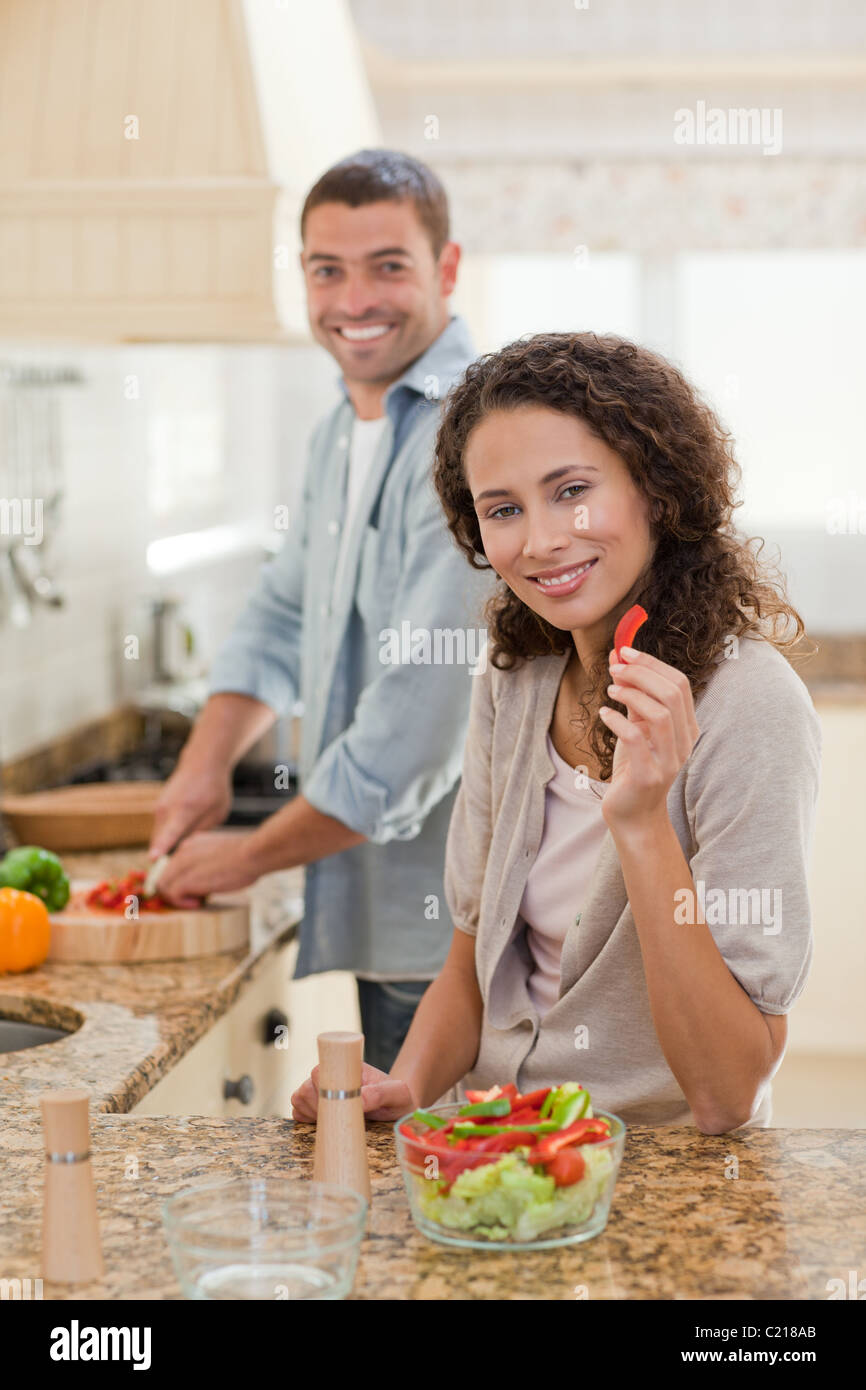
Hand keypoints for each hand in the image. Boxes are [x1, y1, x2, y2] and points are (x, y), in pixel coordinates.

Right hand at [149, 764, 232, 859]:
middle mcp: (166, 809)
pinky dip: (170, 832)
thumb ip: (201, 832)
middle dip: (170, 854)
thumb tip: (185, 849)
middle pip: (161, 841)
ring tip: (193, 829)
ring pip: (160, 836)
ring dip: (172, 842)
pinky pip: (161, 829)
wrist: (201, 762)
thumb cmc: (214, 789)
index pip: (171, 833)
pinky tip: (186, 822)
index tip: (152, 859)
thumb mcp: (218, 813)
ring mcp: (158, 808)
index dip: (162, 847)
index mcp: (185, 810)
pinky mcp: (157, 808)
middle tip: (188, 855)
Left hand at [156, 830, 258, 907]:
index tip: (196, 890)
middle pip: (165, 875)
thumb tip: (210, 881)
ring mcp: (181, 865)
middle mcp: (182, 851)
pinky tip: (199, 902)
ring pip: (164, 886)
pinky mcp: (184, 880)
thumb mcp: (223, 855)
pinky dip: (182, 903)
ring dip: (178, 898)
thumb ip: (210, 863)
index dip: (182, 880)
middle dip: (175, 891)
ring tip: (197, 901)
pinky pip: (172, 896)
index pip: (174, 865)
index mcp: (192, 844)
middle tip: (194, 899)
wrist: (252, 853)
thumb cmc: (247, 856)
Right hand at [291, 1063, 416, 1123]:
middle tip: (339, 1117)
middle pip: (307, 1087)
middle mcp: (331, 1074)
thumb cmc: (397, 1098)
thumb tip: (360, 1099)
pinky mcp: (315, 1105)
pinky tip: (325, 1122)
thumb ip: (381, 1094)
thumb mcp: (398, 1095)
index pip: (319, 1071)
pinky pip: (297, 1109)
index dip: (322, 1089)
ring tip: (336, 1120)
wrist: (395, 1108)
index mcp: (347, 1066)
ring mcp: (321, 1089)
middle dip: (318, 1106)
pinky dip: (305, 1118)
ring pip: (299, 1097)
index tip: (337, 1104)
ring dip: (312, 1113)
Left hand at [599, 645, 700, 829]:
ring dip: (631, 694)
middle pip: (672, 694)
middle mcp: (684, 743)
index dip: (651, 664)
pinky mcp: (648, 776)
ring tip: (609, 690)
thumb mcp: (635, 727)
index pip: (678, 684)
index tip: (624, 652)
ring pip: (660, 714)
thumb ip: (632, 695)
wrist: (633, 814)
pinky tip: (604, 714)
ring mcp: (669, 761)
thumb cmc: (634, 768)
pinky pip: (636, 739)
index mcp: (686, 728)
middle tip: (614, 668)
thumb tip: (618, 657)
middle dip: (641, 673)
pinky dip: (618, 721)